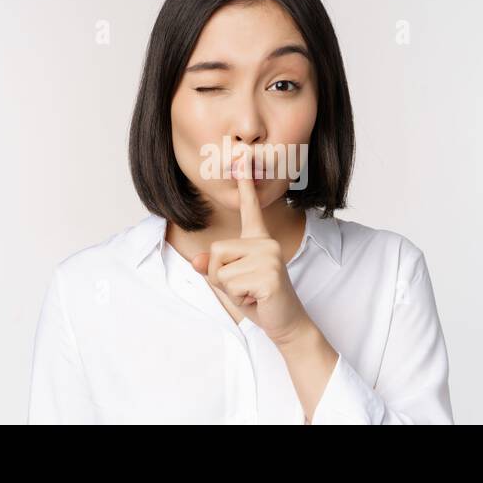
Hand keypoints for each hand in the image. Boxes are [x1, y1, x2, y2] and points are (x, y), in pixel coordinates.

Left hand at [191, 154, 308, 344]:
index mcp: (258, 240)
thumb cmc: (259, 300)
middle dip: (221, 277)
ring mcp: (269, 257)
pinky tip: (258, 299)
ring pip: (221, 271)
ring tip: (253, 293)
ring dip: (230, 289)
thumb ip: (214, 269)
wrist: (286, 322)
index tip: (243, 159)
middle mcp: (265, 243)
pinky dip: (239, 298)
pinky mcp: (269, 275)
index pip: (250, 209)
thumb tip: (196, 261)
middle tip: (246, 287)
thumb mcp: (231, 282)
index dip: (245, 185)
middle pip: (217, 251)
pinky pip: (231, 285)